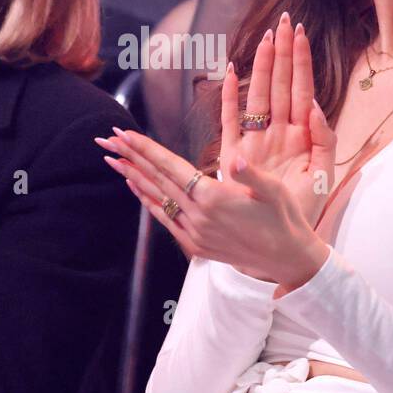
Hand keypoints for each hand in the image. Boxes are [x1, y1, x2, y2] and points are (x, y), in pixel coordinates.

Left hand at [98, 127, 329, 294]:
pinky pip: (164, 218)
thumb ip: (251, 173)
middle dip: (130, 157)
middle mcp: (198, 215)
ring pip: (156, 198)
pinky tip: (135, 187)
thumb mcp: (274, 190)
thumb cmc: (283, 219)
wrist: (286, 258)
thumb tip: (235, 159)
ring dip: (132, 176)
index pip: (171, 166)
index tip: (124, 133)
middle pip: (156, 179)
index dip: (145, 148)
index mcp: (214, 197)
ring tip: (111, 159)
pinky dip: (147, 200)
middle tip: (106, 139)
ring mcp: (194, 232)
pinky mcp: (194, 244)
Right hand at [221, 12, 336, 229]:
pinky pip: (231, 119)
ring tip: (264, 38)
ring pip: (259, 95)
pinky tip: (228, 72)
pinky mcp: (236, 155)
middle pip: (280, 85)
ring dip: (262, 66)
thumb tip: (312, 108)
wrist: (281, 242)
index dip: (301, 61)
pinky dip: (229, 96)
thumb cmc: (302, 212)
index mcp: (300, 137)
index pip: (302, 89)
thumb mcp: (322, 177)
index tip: (299, 32)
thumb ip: (323, 140)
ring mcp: (256, 142)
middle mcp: (277, 134)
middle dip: (282, 53)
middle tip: (282, 20)